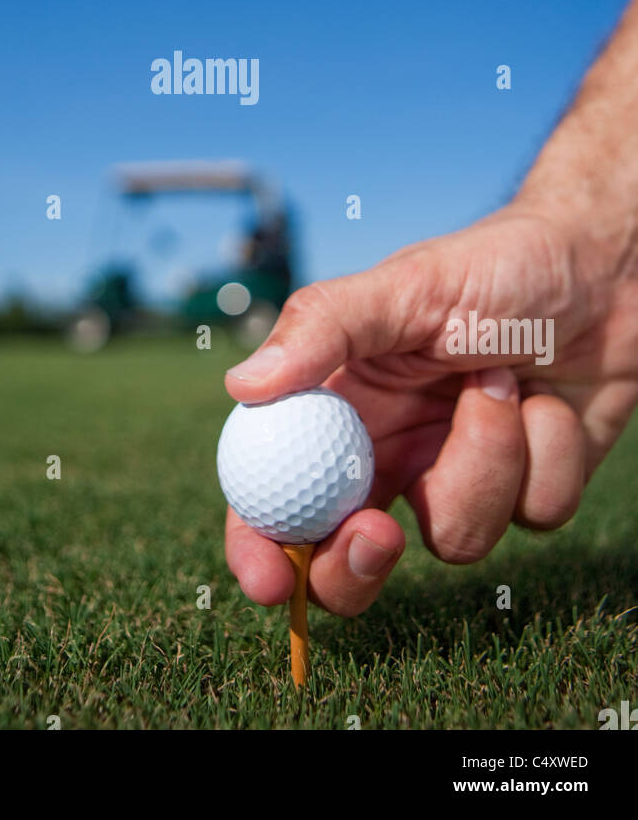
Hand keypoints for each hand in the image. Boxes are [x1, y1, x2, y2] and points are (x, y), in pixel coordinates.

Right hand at [223, 203, 637, 616]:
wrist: (601, 269)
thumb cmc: (492, 264)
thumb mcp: (406, 285)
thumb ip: (324, 328)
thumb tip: (243, 385)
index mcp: (341, 407)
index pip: (274, 494)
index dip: (262, 548)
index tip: (274, 580)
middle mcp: (392, 451)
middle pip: (348, 557)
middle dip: (357, 566)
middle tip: (381, 532)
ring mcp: (459, 475)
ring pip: (455, 538)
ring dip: (486, 459)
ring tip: (502, 381)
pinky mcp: (528, 488)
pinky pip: (533, 516)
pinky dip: (547, 453)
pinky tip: (549, 400)